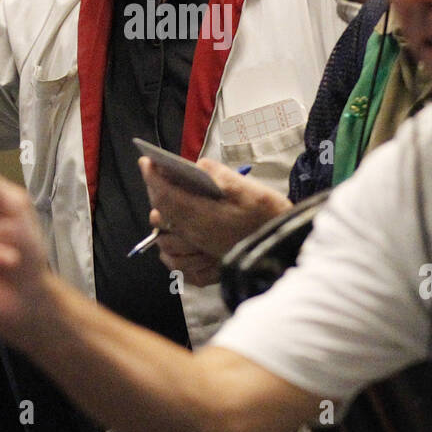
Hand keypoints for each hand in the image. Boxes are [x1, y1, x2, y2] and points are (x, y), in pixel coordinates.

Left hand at [140, 157, 290, 281]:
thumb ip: (216, 174)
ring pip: (166, 244)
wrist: (286, 245)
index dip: (152, 177)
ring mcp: (202, 254)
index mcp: (201, 215)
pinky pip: (182, 267)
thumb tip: (197, 167)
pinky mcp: (210, 269)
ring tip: (164, 212)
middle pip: (162, 217)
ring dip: (162, 227)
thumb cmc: (267, 214)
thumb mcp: (245, 187)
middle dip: (156, 197)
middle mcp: (196, 237)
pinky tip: (177, 242)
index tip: (146, 162)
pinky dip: (174, 256)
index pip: (165, 194)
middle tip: (159, 180)